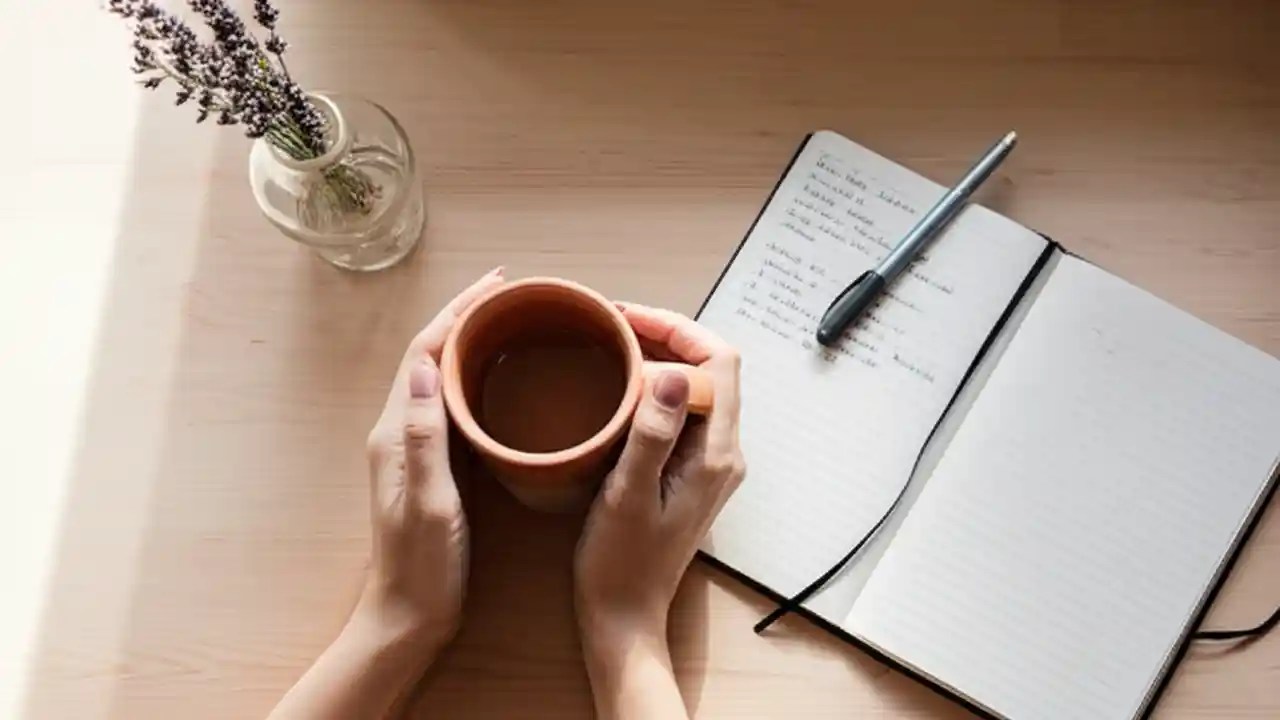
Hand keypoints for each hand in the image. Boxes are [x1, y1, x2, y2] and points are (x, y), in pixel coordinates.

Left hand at [357, 267, 504, 649]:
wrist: (407, 615)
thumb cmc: (423, 566)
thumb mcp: (431, 501)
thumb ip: (426, 435)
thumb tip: (430, 364)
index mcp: (395, 431)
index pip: (423, 352)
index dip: (456, 313)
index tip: (496, 286)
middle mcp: (398, 431)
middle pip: (430, 354)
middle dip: (464, 317)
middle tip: (509, 293)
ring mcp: (410, 446)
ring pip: (440, 376)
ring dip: (468, 341)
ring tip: (507, 320)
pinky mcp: (426, 463)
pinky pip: (449, 403)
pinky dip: (473, 376)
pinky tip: (498, 379)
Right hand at [574, 303, 744, 718]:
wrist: (623, 618)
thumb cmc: (620, 565)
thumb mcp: (628, 495)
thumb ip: (652, 433)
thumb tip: (672, 374)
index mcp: (717, 454)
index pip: (720, 362)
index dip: (679, 329)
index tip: (629, 318)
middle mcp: (723, 453)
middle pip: (711, 369)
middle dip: (666, 335)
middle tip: (612, 325)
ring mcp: (709, 464)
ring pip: (696, 389)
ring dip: (659, 359)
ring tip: (611, 345)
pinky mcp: (690, 472)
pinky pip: (681, 413)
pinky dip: (653, 389)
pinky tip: (617, 389)